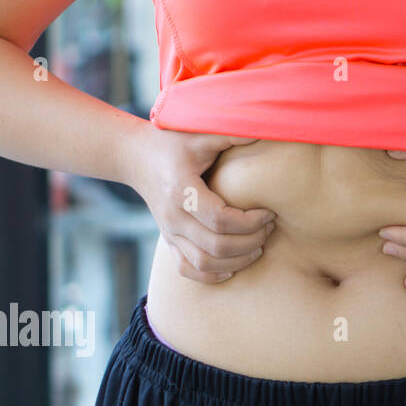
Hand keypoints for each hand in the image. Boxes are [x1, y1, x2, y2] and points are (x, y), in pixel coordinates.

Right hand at [127, 124, 275, 283]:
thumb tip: (269, 129)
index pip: (220, 220)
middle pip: (216, 246)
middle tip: (270, 227)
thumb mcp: (200, 133)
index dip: (251, 221)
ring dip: (237, 261)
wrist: (135, 157)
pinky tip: (233, 267)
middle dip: (251, 241)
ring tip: (259, 246)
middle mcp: (172, 217)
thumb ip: (232, 134)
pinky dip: (211, 275)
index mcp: (182, 191)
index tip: (269, 211)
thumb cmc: (173, 142)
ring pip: (203, 264)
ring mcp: (168, 232)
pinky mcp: (168, 240)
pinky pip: (187, 270)